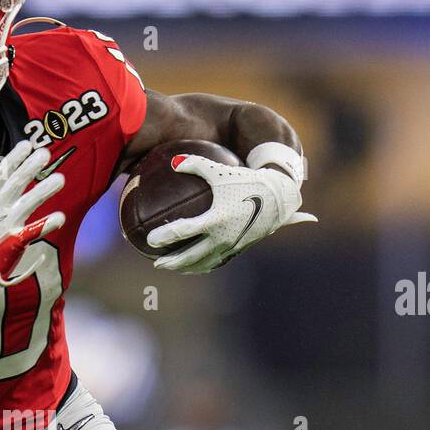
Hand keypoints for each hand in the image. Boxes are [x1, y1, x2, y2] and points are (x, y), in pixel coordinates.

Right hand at [0, 140, 65, 294]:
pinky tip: (61, 217)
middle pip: (15, 184)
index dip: (14, 158)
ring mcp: (6, 226)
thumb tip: (8, 174)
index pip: (1, 174)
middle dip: (29, 167)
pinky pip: (33, 232)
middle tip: (44, 153)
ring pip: (27, 204)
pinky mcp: (15, 243)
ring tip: (60, 179)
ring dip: (44, 191)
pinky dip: (47, 224)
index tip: (27, 144)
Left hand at [147, 152, 316, 274]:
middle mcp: (222, 237)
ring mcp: (230, 246)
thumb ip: (196, 164)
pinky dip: (201, 266)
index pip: (183, 232)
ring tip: (172, 267)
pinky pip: (216, 262)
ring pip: (203, 264)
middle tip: (156, 263)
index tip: (150, 240)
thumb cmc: (248, 181)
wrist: (279, 197)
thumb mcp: (221, 171)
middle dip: (171, 262)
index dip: (164, 236)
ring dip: (185, 267)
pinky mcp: (238, 249)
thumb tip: (174, 162)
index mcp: (215, 219)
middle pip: (190, 256)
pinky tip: (193, 264)